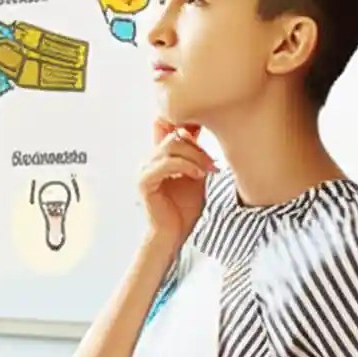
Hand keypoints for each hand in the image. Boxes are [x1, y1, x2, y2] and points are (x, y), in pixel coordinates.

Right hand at [139, 120, 215, 247]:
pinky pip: (167, 163)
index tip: (205, 129)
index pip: (164, 124)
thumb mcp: (196, 175)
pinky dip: (186, 166)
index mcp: (159, 157)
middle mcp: (149, 160)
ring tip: (208, 169)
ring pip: (171, 145)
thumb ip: (196, 156)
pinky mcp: (145, 181)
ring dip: (195, 156)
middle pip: (173, 135)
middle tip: (212, 163)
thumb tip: (207, 133)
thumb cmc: (185, 209)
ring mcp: (145, 169)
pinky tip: (198, 175)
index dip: (184, 121)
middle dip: (197, 146)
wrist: (175, 234)